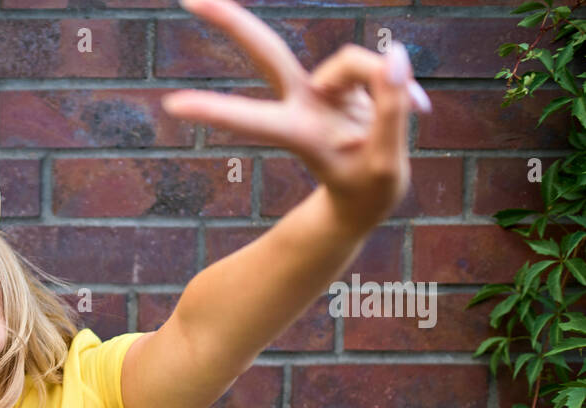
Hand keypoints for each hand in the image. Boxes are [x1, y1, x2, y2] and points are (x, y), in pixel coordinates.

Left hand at [161, 0, 430, 232]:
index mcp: (298, 134)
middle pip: (266, 53)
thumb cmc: (367, 191)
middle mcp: (302, 102)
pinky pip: (379, 67)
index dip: (216, 110)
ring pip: (352, 60)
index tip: (172, 105)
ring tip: (416, 113)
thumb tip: (395, 54)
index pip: (253, 118)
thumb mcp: (385, 164)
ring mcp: (322, 89)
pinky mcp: (344, 81)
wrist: (364, 199)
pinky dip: (402, 88)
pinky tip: (420, 108)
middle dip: (232, 24)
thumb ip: (391, 109)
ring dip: (389, 85)